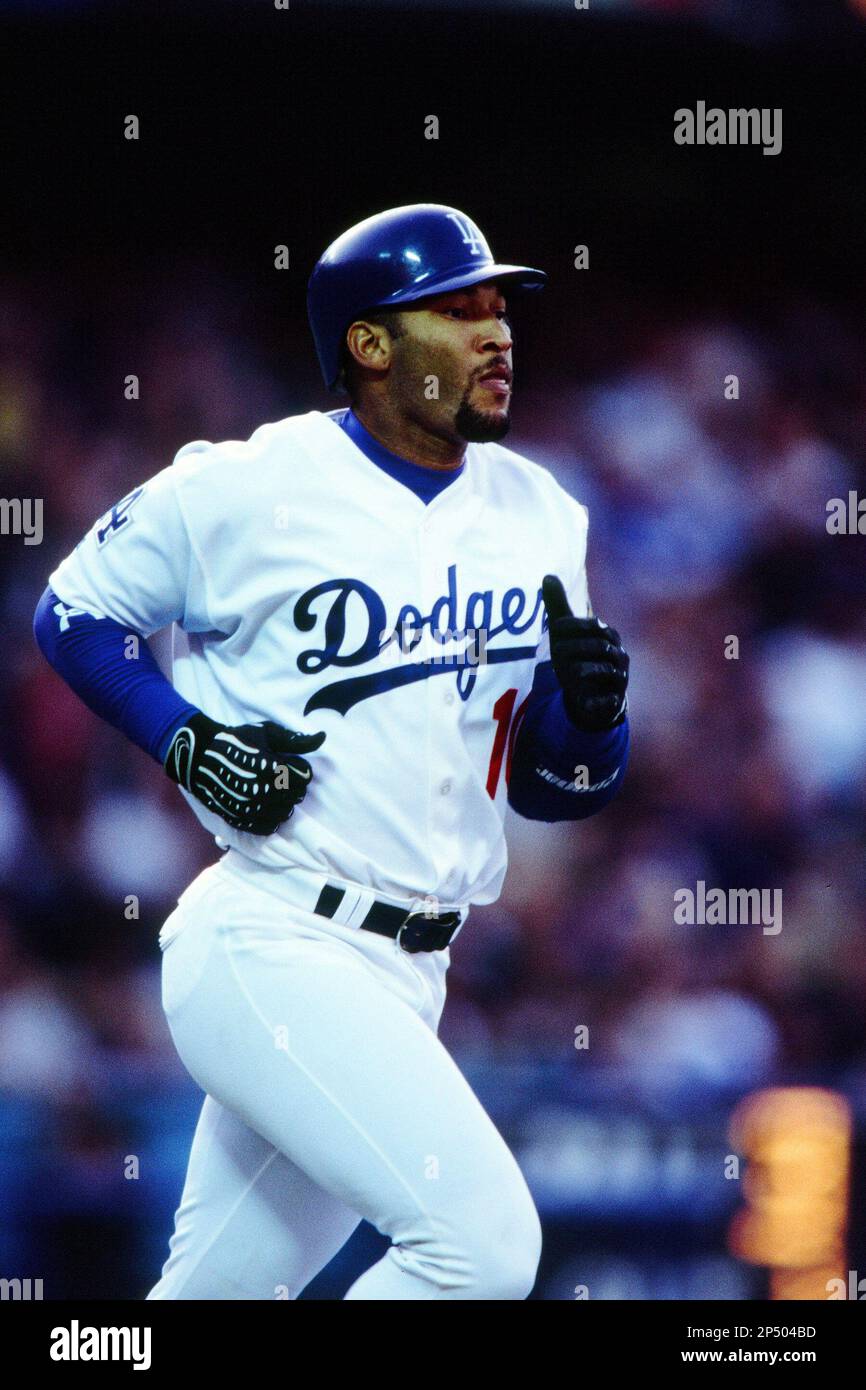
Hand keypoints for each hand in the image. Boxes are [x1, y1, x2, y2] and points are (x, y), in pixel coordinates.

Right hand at [164, 712, 325, 835]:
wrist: (199, 757)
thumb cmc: (235, 740)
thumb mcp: (266, 733)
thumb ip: (295, 739)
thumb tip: (322, 737)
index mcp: (272, 767)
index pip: (305, 776)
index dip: (300, 768)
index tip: (289, 763)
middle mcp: (262, 789)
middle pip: (297, 795)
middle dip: (294, 785)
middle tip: (281, 776)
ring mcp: (251, 807)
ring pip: (285, 812)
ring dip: (284, 802)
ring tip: (272, 790)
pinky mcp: (240, 819)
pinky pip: (268, 827)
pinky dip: (271, 818)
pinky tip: (265, 804)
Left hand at [541, 574, 628, 731]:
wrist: (592, 693)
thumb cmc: (579, 656)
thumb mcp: (565, 634)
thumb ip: (559, 607)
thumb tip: (548, 575)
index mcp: (608, 635)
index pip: (594, 626)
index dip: (575, 626)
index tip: (555, 629)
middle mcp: (618, 655)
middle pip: (601, 648)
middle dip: (579, 648)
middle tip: (557, 652)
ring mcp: (618, 679)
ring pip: (607, 672)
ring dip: (589, 671)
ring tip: (571, 673)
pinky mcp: (614, 700)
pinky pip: (609, 701)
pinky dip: (598, 702)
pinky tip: (584, 702)